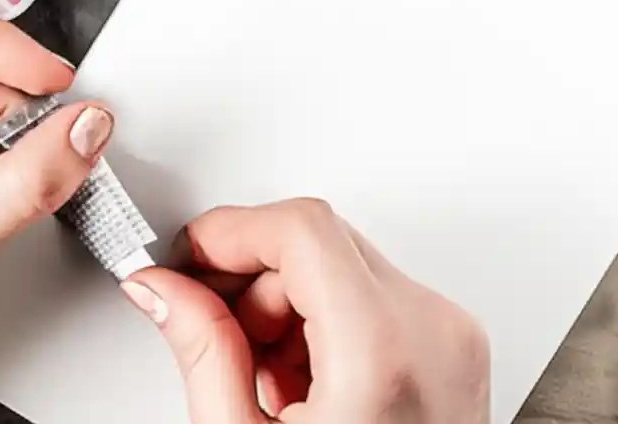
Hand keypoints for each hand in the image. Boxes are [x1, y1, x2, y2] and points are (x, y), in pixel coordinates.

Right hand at [122, 199, 489, 422]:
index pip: (300, 228)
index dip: (228, 232)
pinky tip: (303, 389)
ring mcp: (452, 340)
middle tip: (213, 332)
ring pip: (343, 266)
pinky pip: (372, 300)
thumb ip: (200, 350)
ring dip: (286, 308)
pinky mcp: (454, 350)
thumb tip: (164, 289)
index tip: (187, 258)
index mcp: (383, 352)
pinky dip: (323, 328)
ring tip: (267, 386)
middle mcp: (434, 332)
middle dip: (251, 280)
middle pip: (319, 243)